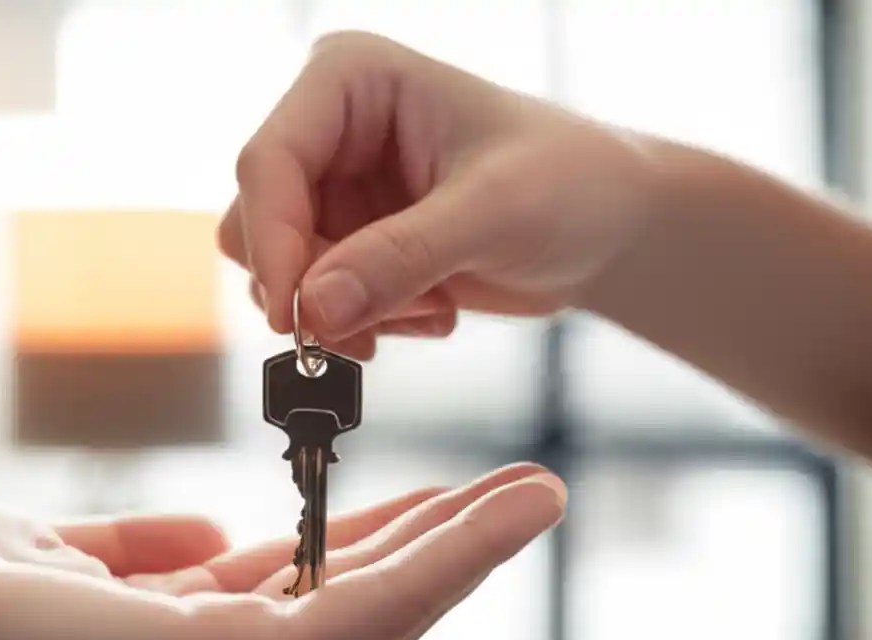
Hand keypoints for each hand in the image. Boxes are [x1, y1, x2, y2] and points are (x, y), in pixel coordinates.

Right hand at [219, 31, 660, 357]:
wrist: (611, 227)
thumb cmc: (573, 183)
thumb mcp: (495, 212)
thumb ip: (401, 257)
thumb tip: (315, 310)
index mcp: (352, 79)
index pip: (270, 159)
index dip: (272, 241)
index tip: (295, 316)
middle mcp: (330, 128)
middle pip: (260, 221)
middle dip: (315, 286)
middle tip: (373, 328)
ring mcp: (336, 188)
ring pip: (281, 269)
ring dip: (345, 310)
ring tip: (427, 309)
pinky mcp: (349, 241)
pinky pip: (316, 299)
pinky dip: (364, 321)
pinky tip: (431, 310)